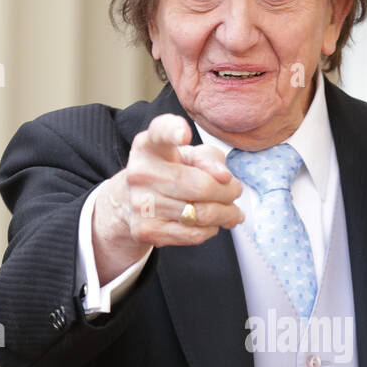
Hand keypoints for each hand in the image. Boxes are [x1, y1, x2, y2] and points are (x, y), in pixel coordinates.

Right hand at [92, 114, 243, 283]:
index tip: (184, 134)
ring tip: (231, 211)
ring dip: (225, 214)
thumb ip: (209, 158)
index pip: (159, 133)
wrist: (131, 201)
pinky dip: (210, 230)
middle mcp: (140, 172)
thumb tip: (224, 177)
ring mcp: (140, 204)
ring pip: (201, 214)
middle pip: (201, 185)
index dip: (173, 132)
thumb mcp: (187, 155)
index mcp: (149, 146)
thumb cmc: (168, 172)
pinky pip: (193, 234)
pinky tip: (211, 223)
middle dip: (228, 191)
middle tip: (236, 191)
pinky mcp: (145, 230)